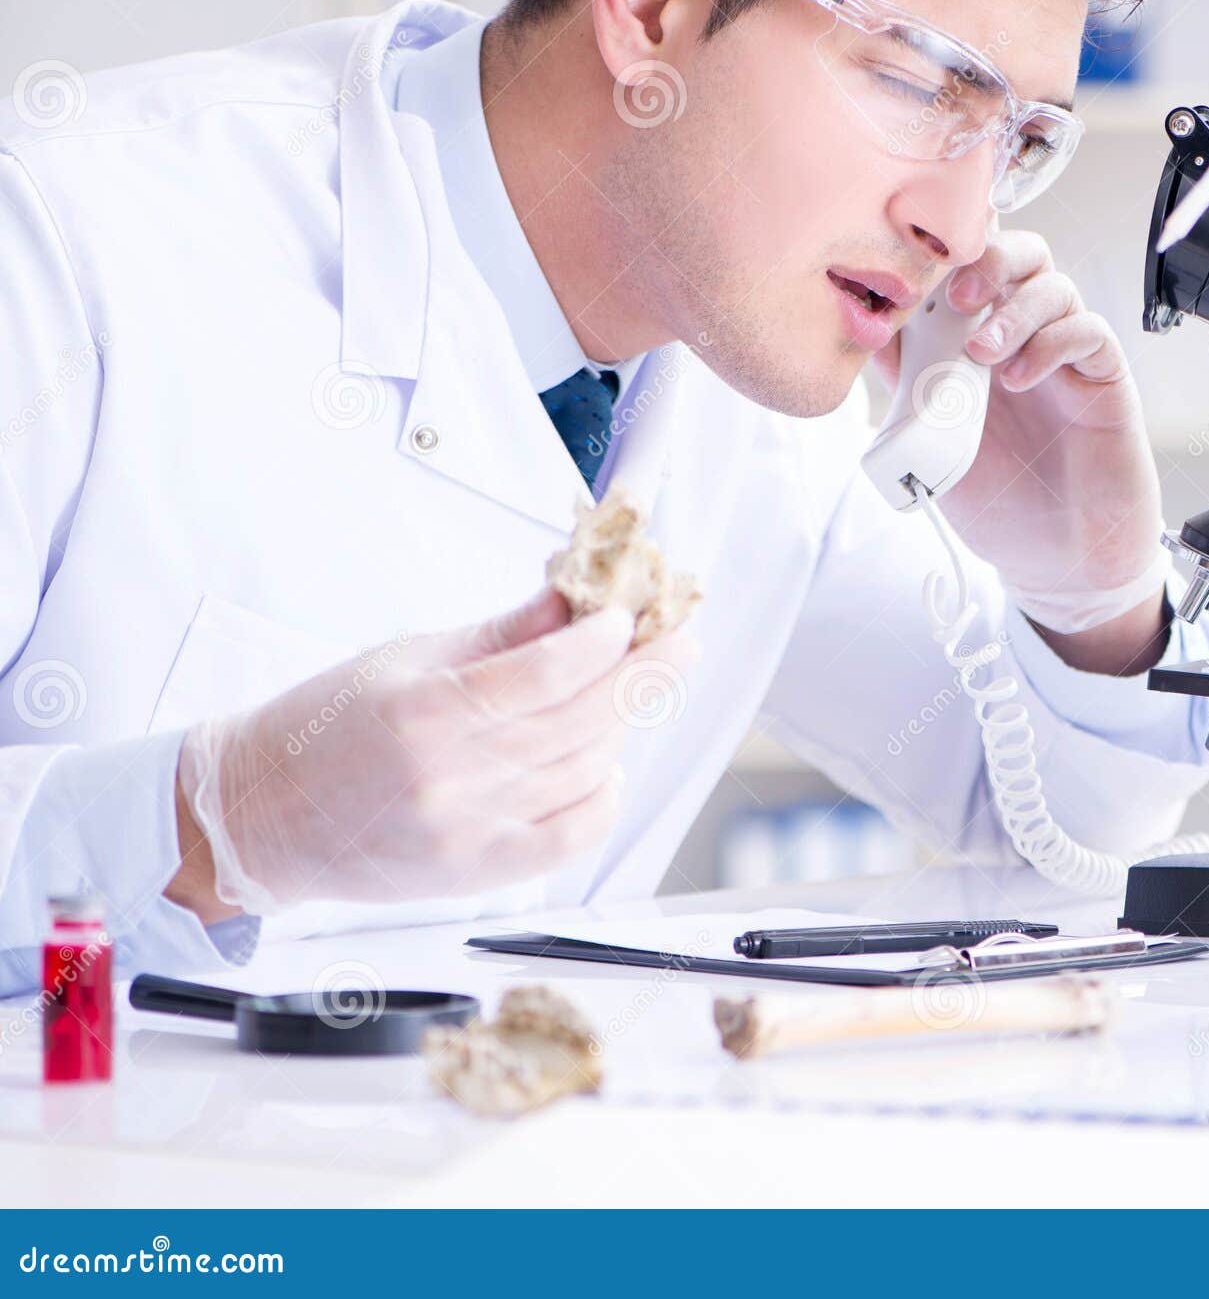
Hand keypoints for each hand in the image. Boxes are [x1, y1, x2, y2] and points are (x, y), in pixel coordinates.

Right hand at [168, 589, 698, 913]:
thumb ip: (502, 634)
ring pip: (584, 771)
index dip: (601, 643)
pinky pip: (572, 834)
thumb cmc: (327, 727)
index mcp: (425, 714)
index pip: (543, 674)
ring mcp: (468, 833)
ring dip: (620, 727)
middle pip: (580, 722)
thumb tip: (574, 600)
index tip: (628, 618)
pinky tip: (606, 763)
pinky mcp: (477, 872)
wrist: (265, 815)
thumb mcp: (408, 658)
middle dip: (643, 676)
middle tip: (680, 644)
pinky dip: (602, 794)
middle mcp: (450, 779)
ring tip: (628, 693)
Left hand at [874, 229, 1168, 667]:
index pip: (969, 272)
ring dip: (1014, 308)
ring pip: (1054, 285)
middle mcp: (1025, 340)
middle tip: (959, 297)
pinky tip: (1021, 378)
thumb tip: (868, 335)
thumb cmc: (1001, 503)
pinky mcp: (1104, 380)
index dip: (947, 255)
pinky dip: (1053, 342)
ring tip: (983, 355)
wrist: (1058, 563)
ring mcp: (1066, 357)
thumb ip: (907, 389)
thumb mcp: (933, 444)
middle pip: (1019, 256)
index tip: (916, 269)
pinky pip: (1088, 332)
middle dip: (987, 259)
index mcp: (978, 346)